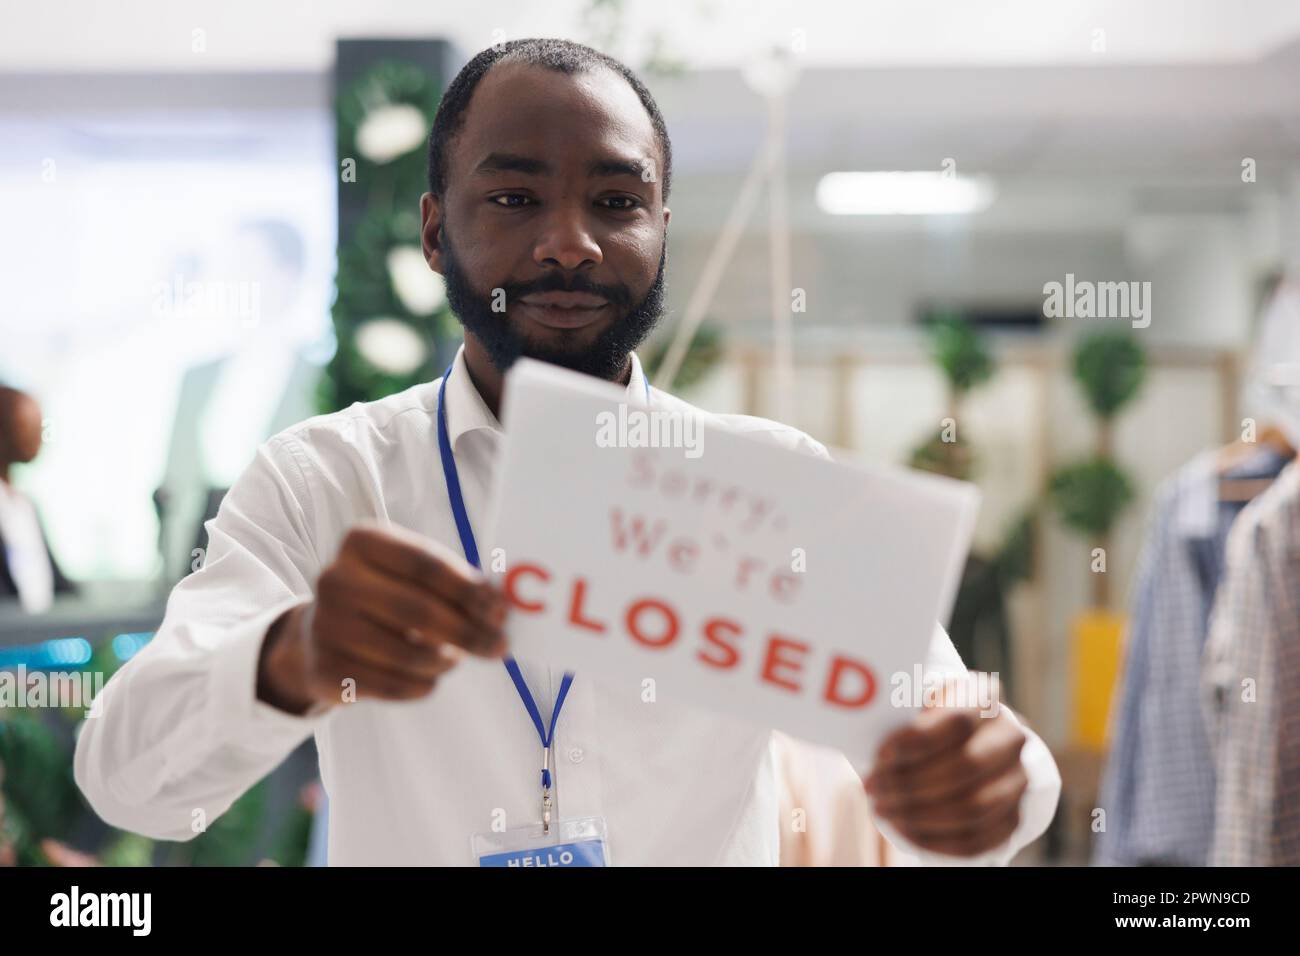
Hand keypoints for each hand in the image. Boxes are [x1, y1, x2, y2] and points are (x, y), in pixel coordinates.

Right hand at [257, 523, 507, 713]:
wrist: (318, 637)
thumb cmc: (384, 598)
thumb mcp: (413, 576)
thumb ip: (455, 584)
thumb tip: (500, 605)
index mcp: (362, 541)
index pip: (426, 565)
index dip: (469, 591)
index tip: (502, 612)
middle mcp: (335, 578)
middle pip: (419, 611)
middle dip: (468, 632)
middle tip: (499, 647)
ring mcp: (325, 625)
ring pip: (409, 654)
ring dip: (445, 662)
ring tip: (453, 660)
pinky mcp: (325, 669)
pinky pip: (392, 685)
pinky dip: (422, 686)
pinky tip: (428, 679)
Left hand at [862, 705, 1028, 857]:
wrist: (962, 745)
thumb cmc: (922, 721)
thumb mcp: (914, 703)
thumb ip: (896, 709)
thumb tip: (854, 718)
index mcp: (984, 698)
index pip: (957, 720)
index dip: (916, 741)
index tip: (880, 755)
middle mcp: (1009, 736)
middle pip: (966, 766)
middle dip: (911, 783)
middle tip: (873, 788)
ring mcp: (1016, 779)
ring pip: (973, 807)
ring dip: (919, 814)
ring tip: (883, 809)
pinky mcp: (1012, 816)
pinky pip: (977, 839)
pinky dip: (935, 840)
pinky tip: (904, 829)